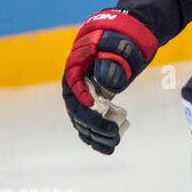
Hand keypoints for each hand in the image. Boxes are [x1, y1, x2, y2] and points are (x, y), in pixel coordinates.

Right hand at [62, 9, 157, 153]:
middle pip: (78, 113)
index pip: (74, 93)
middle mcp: (74, 88)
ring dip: (97, 137)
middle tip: (114, 134)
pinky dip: (97, 139)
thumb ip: (113, 59)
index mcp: (74, 72)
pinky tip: (109, 149)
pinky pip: (90, 126)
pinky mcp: (92, 107)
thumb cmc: (117, 41)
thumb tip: (107, 84)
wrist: (117, 42)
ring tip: (114, 144)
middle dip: (95, 127)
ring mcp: (82, 99)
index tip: (100, 113)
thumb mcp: (117, 45)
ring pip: (84, 124)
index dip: (84, 106)